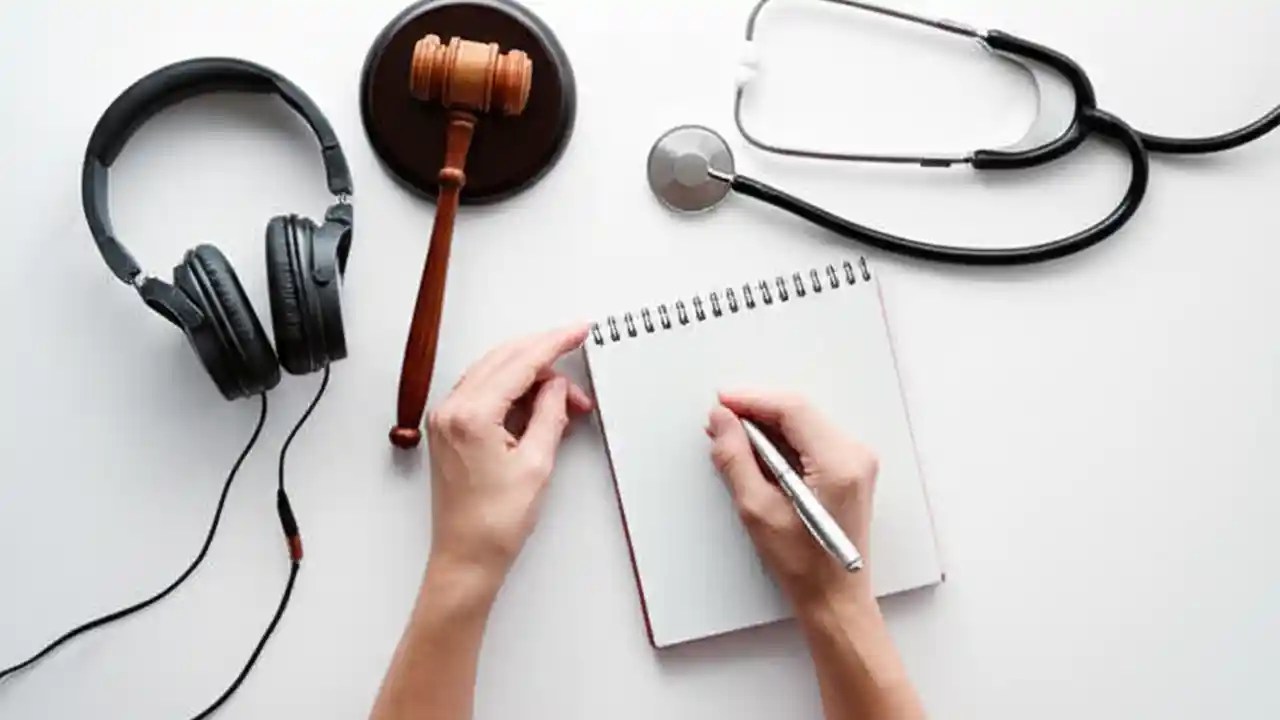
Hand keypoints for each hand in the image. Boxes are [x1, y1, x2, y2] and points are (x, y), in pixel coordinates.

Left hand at [426, 325, 593, 587]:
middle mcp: (451, 410)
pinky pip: (483, 393)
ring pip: (493, 373)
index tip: (577, 331)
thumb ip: (549, 415)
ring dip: (530, 377)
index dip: (553, 343)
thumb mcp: (537, 464)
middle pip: (503, 359)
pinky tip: (538, 404)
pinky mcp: (449, 430)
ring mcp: (446, 419)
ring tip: (566, 399)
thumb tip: (557, 386)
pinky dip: (513, 391)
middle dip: (544, 357)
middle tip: (577, 352)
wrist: (466, 558)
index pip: (519, 362)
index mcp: (471, 415)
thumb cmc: (495, 523)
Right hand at [707, 390, 878, 609]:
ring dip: (767, 426)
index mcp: (839, 463)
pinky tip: (756, 453)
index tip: (721, 403)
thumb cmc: (804, 566)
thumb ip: (736, 459)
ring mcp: (855, 461)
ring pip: (803, 423)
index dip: (752, 401)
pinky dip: (782, 441)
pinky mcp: (849, 469)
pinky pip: (811, 439)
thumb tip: (722, 422)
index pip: (792, 410)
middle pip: (799, 412)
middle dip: (756, 412)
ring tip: (732, 439)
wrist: (835, 597)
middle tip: (720, 421)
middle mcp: (854, 455)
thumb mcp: (758, 510)